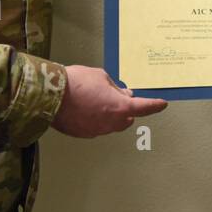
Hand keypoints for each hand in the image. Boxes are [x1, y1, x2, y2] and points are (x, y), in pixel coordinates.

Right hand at [52, 65, 167, 137]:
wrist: (49, 95)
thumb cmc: (76, 83)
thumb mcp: (101, 77)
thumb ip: (115, 88)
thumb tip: (122, 93)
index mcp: (120, 107)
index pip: (144, 108)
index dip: (154, 105)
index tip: (162, 104)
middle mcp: (111, 123)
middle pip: (127, 118)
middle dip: (125, 109)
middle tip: (117, 96)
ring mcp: (97, 131)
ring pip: (111, 124)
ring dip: (110, 114)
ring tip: (96, 100)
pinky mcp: (83, 134)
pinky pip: (96, 127)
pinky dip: (95, 119)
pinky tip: (85, 109)